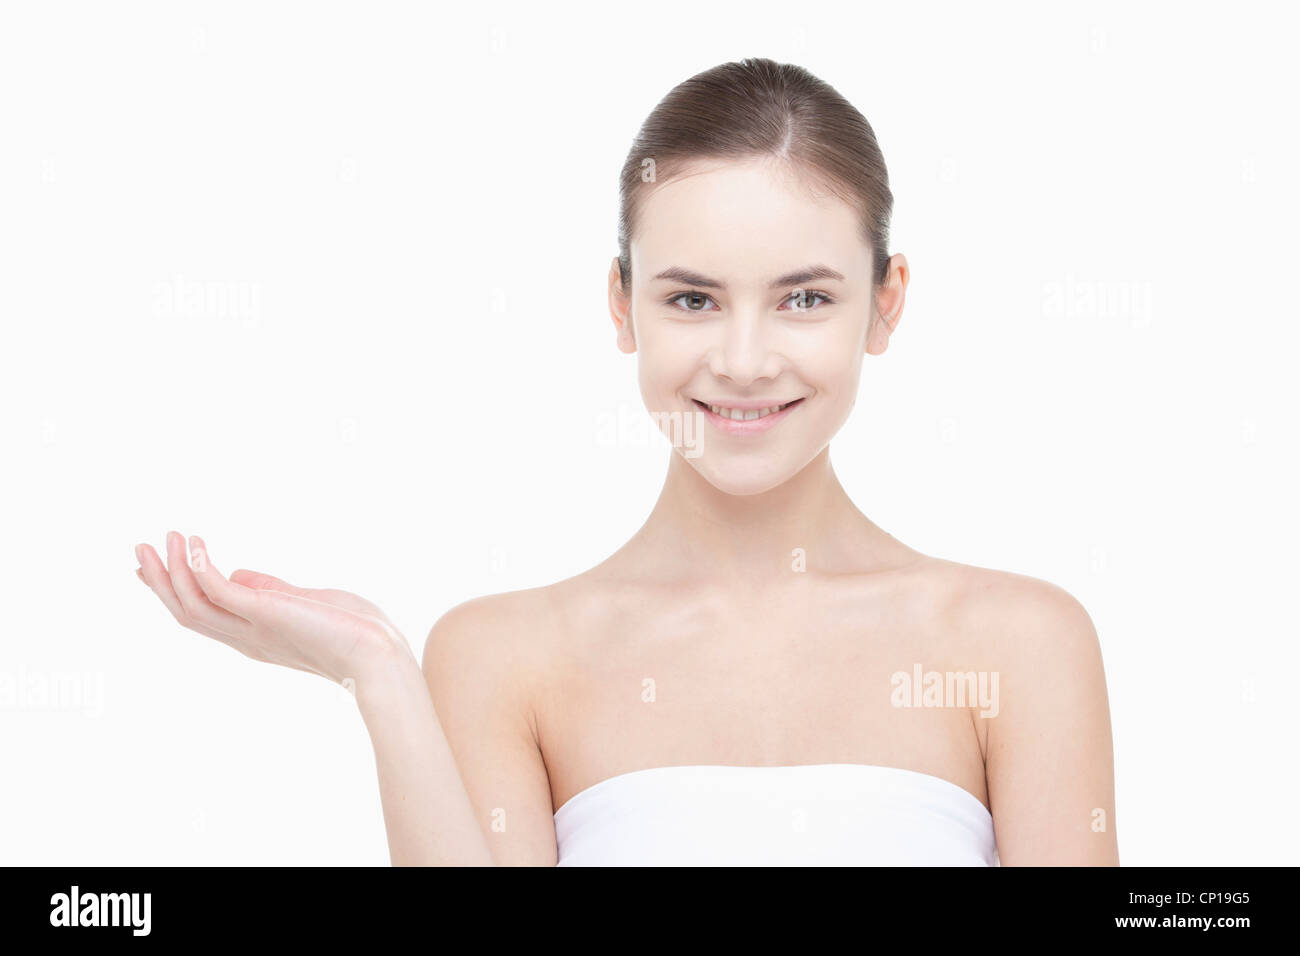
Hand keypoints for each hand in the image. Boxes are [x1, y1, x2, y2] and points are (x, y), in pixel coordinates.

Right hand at [133, 531, 413, 686]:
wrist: (378, 653)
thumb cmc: (353, 629)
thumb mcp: (303, 602)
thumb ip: (269, 590)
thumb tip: (237, 574)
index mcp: (254, 635)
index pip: (202, 614)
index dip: (174, 590)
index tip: (152, 567)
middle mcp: (247, 637)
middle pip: (187, 612)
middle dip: (160, 581)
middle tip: (139, 549)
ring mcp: (254, 627)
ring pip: (193, 606)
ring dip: (172, 572)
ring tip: (165, 538)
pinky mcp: (266, 613)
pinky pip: (219, 592)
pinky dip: (201, 569)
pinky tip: (194, 546)